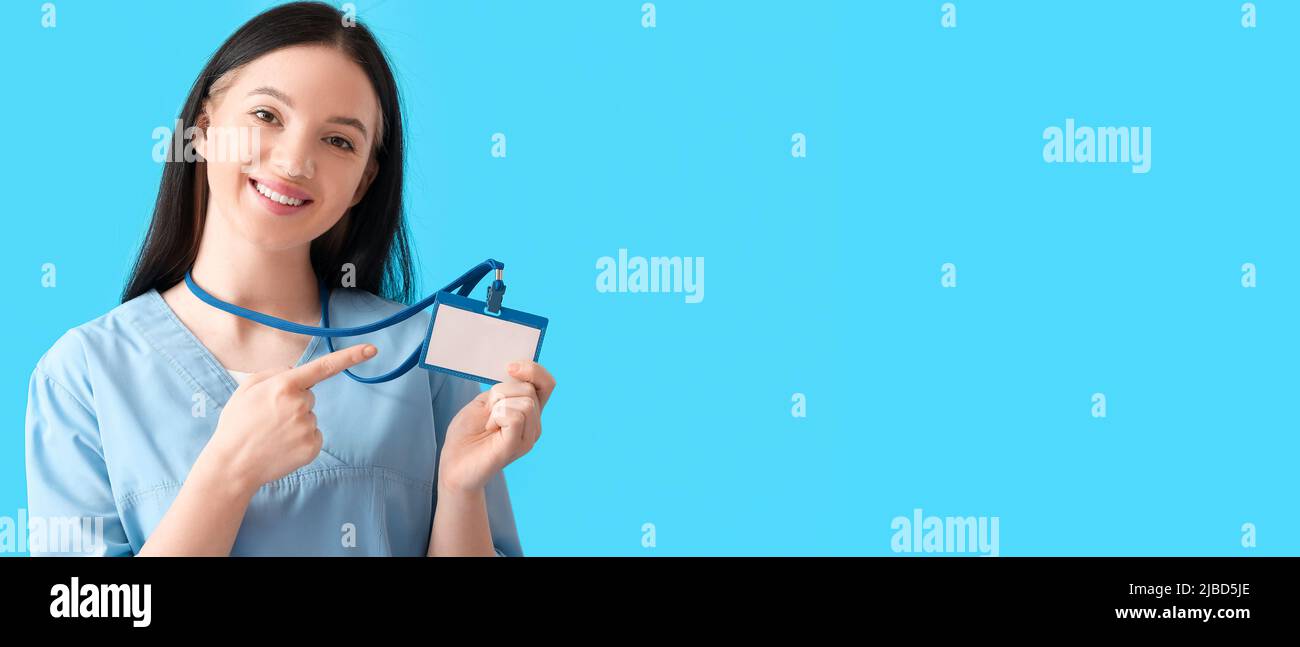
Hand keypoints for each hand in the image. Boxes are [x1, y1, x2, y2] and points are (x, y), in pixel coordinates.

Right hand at [200, 344, 378, 493]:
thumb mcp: (247, 388)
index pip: (324, 367)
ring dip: (295, 423)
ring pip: (310, 417)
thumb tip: (295, 369)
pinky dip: (301, 440)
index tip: (372, 349)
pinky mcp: (312, 447)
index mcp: (284, 385)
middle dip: (293, 403)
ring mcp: (308, 427)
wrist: (232, 465)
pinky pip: (314, 435)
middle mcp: (300, 404)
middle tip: (268, 419)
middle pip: (309, 396)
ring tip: (271, 434)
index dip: (350, 356)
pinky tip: (282, 446)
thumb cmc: (237, 424)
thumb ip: (273, 372)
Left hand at [438, 360, 555, 493]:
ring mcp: (528, 437)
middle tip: (488, 414)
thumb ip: (504, 390)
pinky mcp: (517, 446)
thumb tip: (518, 374)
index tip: (509, 367)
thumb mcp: (484, 403)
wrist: (453, 465)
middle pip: (529, 389)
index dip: (533, 370)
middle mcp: (534, 425)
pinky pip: (515, 416)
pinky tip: (490, 430)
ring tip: (489, 425)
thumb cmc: (467, 434)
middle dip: (502, 392)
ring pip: (525, 401)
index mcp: (529, 412)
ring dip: (498, 406)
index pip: (546, 383)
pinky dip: (497, 416)